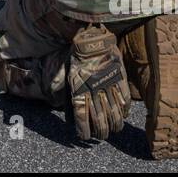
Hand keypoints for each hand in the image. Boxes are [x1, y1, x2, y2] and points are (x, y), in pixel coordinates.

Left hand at [67, 25, 130, 141]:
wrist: (93, 39)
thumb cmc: (77, 55)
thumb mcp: (65, 70)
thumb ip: (58, 82)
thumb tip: (52, 93)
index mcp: (79, 90)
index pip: (82, 117)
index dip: (84, 130)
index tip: (84, 137)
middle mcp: (94, 91)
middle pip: (100, 119)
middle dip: (101, 131)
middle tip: (101, 137)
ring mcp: (109, 86)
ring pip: (114, 112)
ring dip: (115, 124)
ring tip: (114, 130)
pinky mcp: (120, 79)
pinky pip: (124, 99)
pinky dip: (125, 109)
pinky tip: (124, 115)